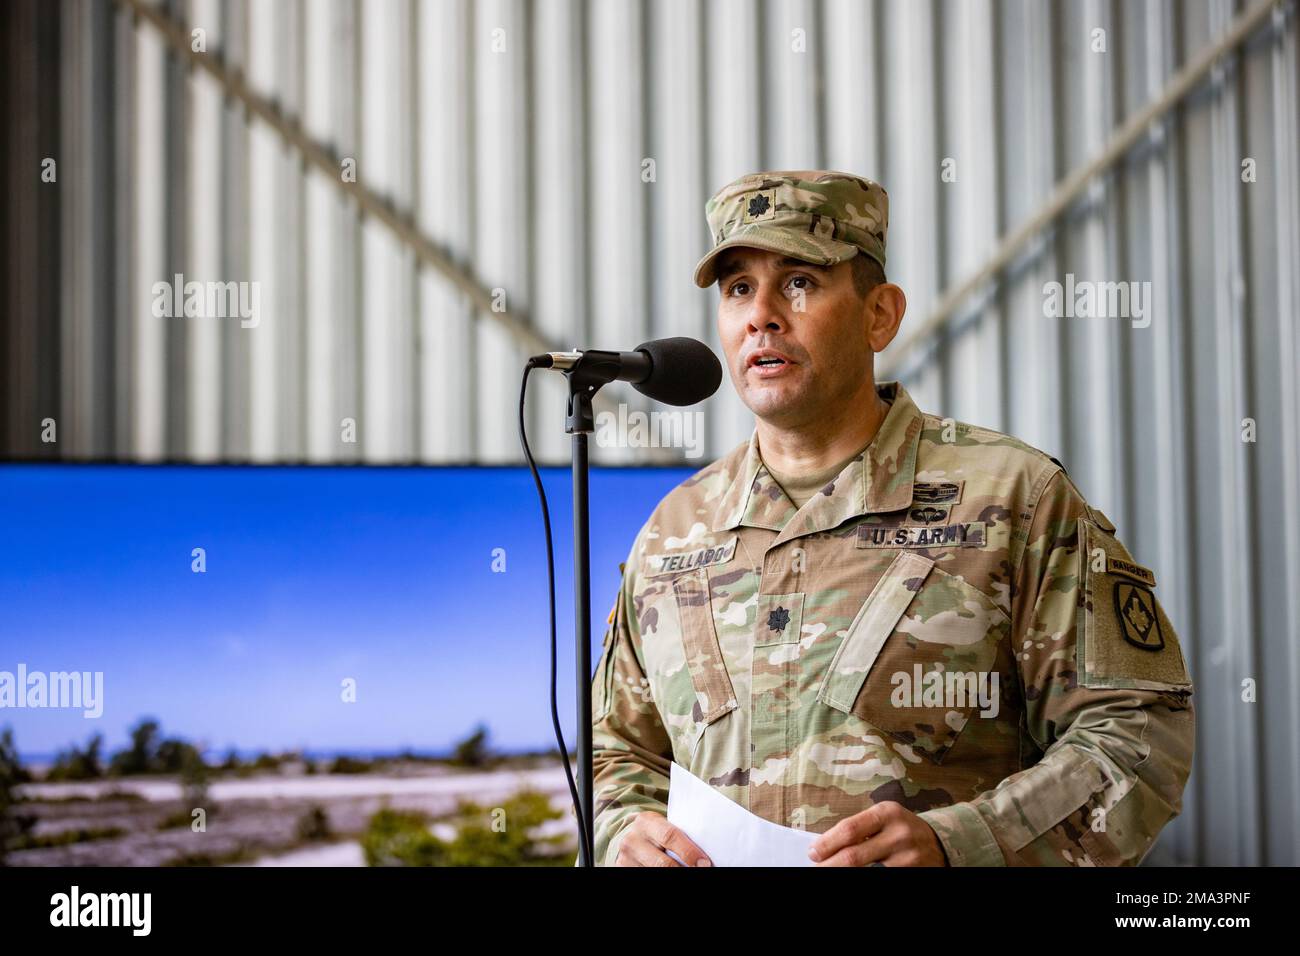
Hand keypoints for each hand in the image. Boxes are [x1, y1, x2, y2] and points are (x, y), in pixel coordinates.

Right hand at [613, 811, 712, 866]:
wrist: (631, 840)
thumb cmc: (656, 833)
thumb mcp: (663, 827)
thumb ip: (679, 836)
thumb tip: (705, 854)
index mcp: (646, 822)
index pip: (670, 836)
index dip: (689, 852)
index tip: (705, 863)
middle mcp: (632, 840)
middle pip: (663, 862)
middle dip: (685, 870)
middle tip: (701, 871)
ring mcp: (626, 859)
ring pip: (657, 873)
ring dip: (678, 875)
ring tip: (691, 872)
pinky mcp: (624, 871)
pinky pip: (647, 876)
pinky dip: (663, 879)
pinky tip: (676, 874)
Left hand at [808, 802, 947, 866]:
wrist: (938, 843)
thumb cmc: (900, 828)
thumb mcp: (883, 818)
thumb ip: (860, 828)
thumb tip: (825, 846)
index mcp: (886, 812)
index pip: (849, 829)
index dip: (827, 843)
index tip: (813, 852)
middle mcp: (898, 833)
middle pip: (854, 855)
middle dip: (830, 864)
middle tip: (817, 867)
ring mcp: (907, 857)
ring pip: (866, 871)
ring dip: (844, 873)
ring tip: (833, 870)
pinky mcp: (912, 873)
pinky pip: (881, 877)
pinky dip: (864, 876)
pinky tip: (858, 874)